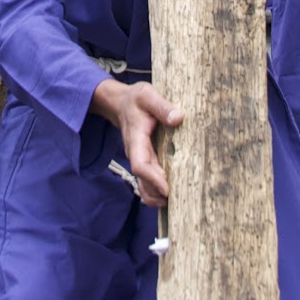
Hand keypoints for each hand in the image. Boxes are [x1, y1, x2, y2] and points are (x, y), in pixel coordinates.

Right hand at [90, 79, 182, 207]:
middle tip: (178, 202)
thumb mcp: (147, 95)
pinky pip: (147, 180)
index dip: (152, 178)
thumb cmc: (136, 99)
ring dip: (155, 196)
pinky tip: (169, 197)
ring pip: (143, 184)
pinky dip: (156, 191)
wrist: (121, 103)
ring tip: (174, 204)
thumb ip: (162, 106)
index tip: (166, 189)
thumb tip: (178, 119)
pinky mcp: (145, 159)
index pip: (140, 164)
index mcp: (136, 139)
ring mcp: (139, 158)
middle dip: (157, 193)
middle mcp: (135, 153)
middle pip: (142, 180)